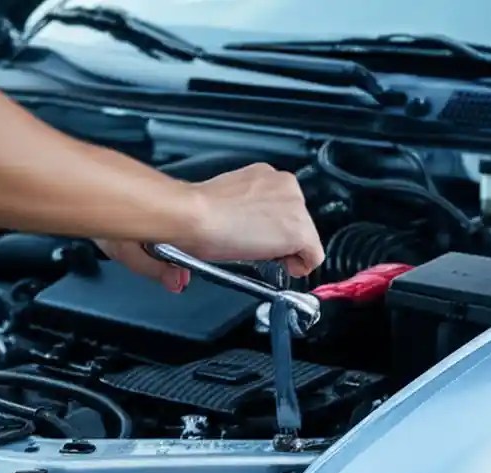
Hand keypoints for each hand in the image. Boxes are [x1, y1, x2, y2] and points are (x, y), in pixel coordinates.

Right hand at [96, 163, 322, 291]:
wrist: (189, 215)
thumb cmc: (185, 213)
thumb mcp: (199, 215)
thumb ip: (196, 241)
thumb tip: (177, 279)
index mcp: (260, 176)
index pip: (279, 207)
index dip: (267, 229)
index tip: (251, 240)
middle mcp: (282, 184)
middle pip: (296, 221)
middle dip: (278, 240)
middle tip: (254, 252)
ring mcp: (294, 207)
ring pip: (305, 237)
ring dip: (286, 252)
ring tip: (260, 258)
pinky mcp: (299, 230)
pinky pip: (313, 255)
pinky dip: (301, 266)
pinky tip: (281, 268)